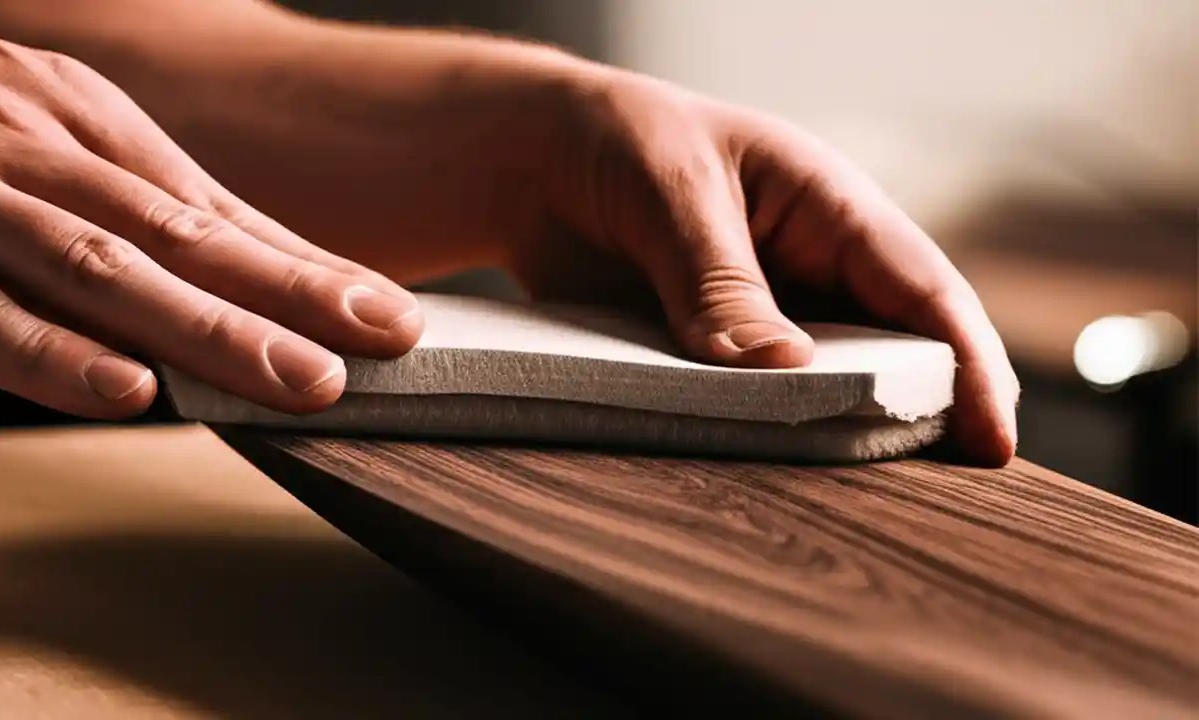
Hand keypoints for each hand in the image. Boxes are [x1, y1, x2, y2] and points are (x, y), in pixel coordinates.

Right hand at [0, 24, 421, 418]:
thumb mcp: (27, 133)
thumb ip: (119, 197)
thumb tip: (243, 270)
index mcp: (72, 114)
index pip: (215, 205)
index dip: (309, 264)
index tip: (391, 314)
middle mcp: (25, 139)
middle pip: (181, 231)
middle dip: (290, 295)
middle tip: (382, 344)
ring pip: (95, 267)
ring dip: (205, 330)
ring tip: (297, 380)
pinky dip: (43, 350)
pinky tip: (122, 390)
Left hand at [512, 69, 1018, 464]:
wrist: (532, 160)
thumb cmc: (618, 141)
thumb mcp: (673, 195)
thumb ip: (720, 282)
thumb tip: (782, 371)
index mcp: (829, 207)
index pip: (923, 291)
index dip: (968, 365)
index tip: (991, 440)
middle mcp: (811, 267)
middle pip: (895, 350)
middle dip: (924, 416)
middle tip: (944, 501)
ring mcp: (765, 314)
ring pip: (829, 386)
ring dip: (842, 438)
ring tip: (866, 507)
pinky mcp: (714, 350)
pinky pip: (754, 402)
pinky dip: (769, 438)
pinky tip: (770, 480)